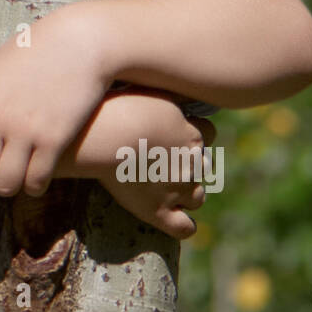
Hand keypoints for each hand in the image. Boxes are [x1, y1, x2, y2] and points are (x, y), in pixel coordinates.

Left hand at [0, 5, 114, 196]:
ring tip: (14, 176)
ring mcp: (26, 130)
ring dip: (8, 185)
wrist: (82, 40)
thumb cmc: (39, 46)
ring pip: (4, 185)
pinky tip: (37, 175)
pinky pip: (36, 181)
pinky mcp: (55, 139)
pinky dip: (34, 184)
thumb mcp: (0, 58)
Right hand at [87, 89, 215, 238]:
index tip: (170, 134)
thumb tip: (176, 83)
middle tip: (159, 160)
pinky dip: (182, 225)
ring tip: (160, 188)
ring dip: (186, 194)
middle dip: (188, 165)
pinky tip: (171, 218)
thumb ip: (169, 94)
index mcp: (191, 132)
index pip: (206, 134)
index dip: (190, 135)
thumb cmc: (119, 107)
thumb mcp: (152, 90)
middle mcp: (191, 162)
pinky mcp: (159, 211)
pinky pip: (184, 228)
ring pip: (197, 197)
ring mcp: (177, 189)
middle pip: (203, 166)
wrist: (104, 136)